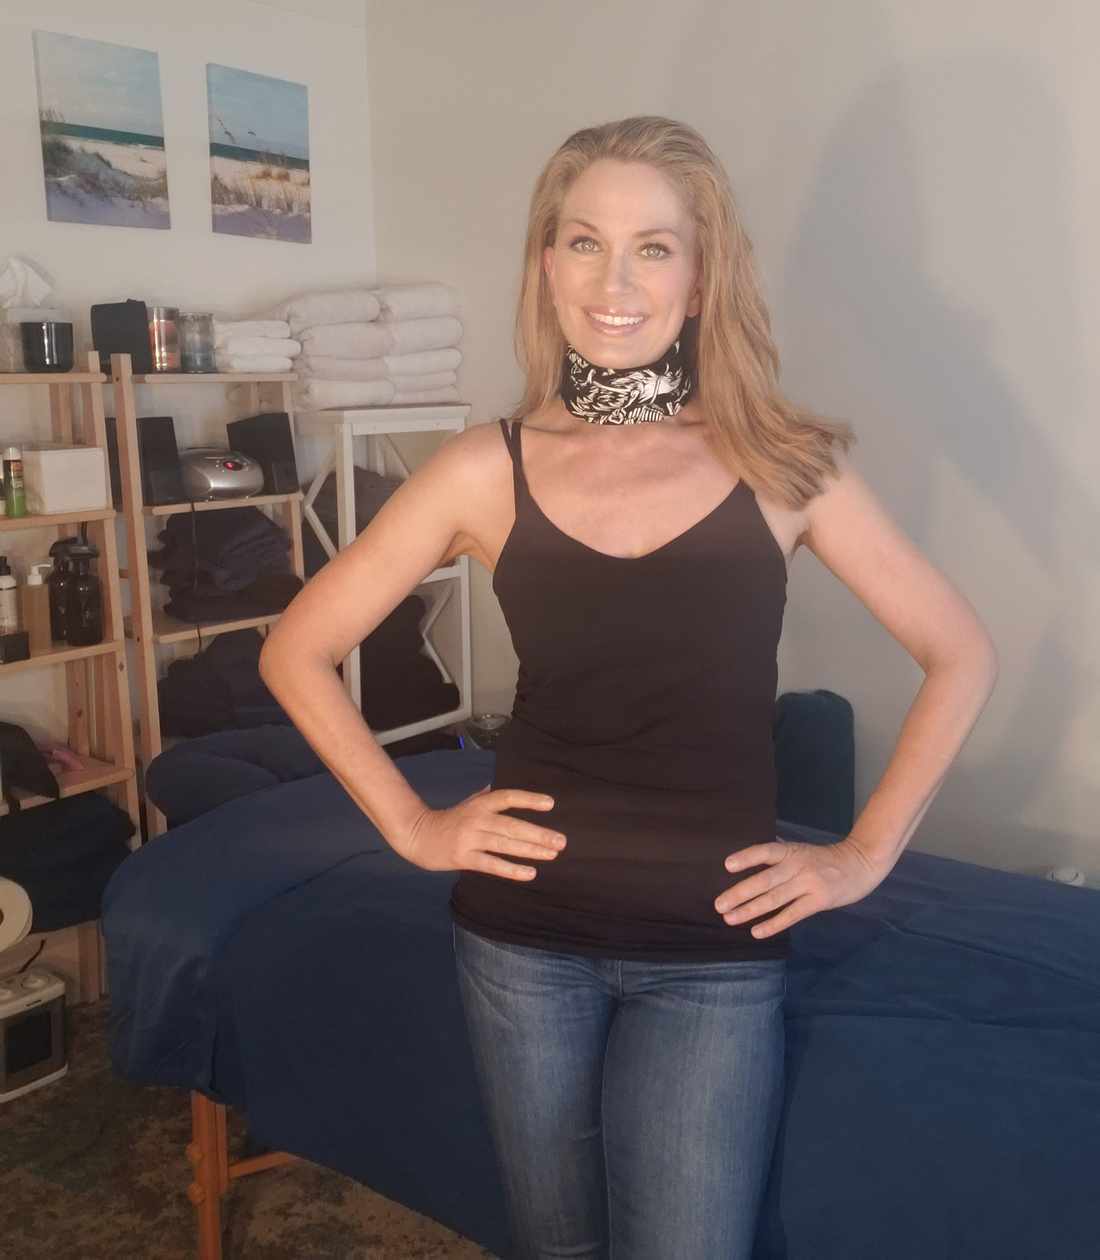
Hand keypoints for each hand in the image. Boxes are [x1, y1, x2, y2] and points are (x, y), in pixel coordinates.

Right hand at [401, 784, 566, 880]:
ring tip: (552, 855)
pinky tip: (530, 873)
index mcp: (480, 804)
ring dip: (531, 850)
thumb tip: (499, 785)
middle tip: (561, 841)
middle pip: (512, 825)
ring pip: (505, 845)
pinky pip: (492, 865)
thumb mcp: (469, 803)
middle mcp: (477, 819)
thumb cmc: (449, 820)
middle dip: (538, 834)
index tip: (551, 804)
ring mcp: (470, 839)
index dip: (529, 799)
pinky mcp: (463, 858)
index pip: (508, 797)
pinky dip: (512, 870)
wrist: (418, 836)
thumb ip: (486, 796)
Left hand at [713, 836, 890, 938]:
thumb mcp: (801, 852)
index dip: (747, 858)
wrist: (860, 863)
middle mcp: (797, 866)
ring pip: (774, 899)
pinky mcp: (819, 901)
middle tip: (719, 905)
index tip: (727, 866)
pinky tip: (757, 931)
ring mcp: (809, 883)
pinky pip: (792, 915)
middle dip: (739, 894)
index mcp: (791, 851)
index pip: (765, 851)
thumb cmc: (825, 860)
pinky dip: (773, 924)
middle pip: (764, 880)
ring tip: (730, 919)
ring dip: (749, 910)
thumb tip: (749, 871)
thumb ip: (779, 861)